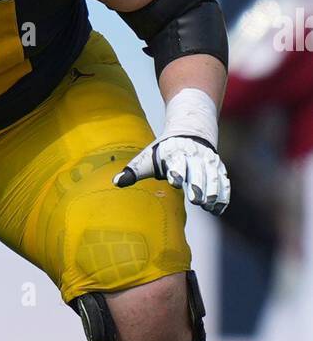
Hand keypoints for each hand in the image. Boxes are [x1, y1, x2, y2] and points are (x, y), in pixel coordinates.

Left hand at [113, 88, 230, 216]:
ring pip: (213, 177)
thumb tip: (116, 181)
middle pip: (198, 171)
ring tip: (209, 206)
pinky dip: (223, 194)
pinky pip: (223, 181)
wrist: (190, 131)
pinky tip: (218, 209)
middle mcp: (194, 157)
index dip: (176, 172)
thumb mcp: (147, 157)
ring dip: (213, 191)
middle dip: (198, 184)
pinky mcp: (218, 168)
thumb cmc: (163, 151)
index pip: (176, 163)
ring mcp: (208, 162)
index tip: (176, 181)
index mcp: (175, 154)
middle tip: (197, 200)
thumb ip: (134, 171)